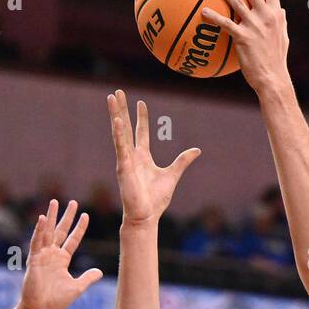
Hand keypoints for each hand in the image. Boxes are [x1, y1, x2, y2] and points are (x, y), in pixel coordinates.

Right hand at [19, 200, 102, 308]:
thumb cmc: (56, 301)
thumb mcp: (76, 288)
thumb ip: (87, 278)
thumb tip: (100, 271)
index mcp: (62, 260)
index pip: (72, 240)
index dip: (79, 228)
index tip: (86, 215)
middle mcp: (52, 254)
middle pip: (61, 231)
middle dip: (67, 217)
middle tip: (73, 202)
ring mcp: (42, 255)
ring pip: (48, 232)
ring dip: (51, 217)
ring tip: (55, 202)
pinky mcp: (34, 260)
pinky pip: (36, 242)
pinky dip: (39, 231)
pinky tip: (42, 219)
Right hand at [108, 90, 200, 224]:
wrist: (146, 216)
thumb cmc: (155, 200)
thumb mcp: (172, 175)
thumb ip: (182, 161)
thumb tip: (197, 150)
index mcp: (143, 157)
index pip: (141, 132)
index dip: (141, 117)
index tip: (140, 102)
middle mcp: (132, 156)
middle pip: (126, 127)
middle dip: (122, 109)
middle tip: (117, 92)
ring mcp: (125, 160)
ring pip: (119, 132)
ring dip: (115, 114)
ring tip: (111, 97)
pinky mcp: (122, 167)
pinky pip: (120, 147)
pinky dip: (118, 134)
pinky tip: (116, 121)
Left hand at [202, 0, 288, 94]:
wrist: (273, 79)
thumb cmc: (277, 61)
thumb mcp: (284, 39)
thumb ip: (282, 22)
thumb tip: (282, 9)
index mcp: (276, 14)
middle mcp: (266, 16)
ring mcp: (254, 26)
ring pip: (236, 1)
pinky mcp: (243, 38)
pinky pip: (225, 24)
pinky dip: (213, 17)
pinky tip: (203, 12)